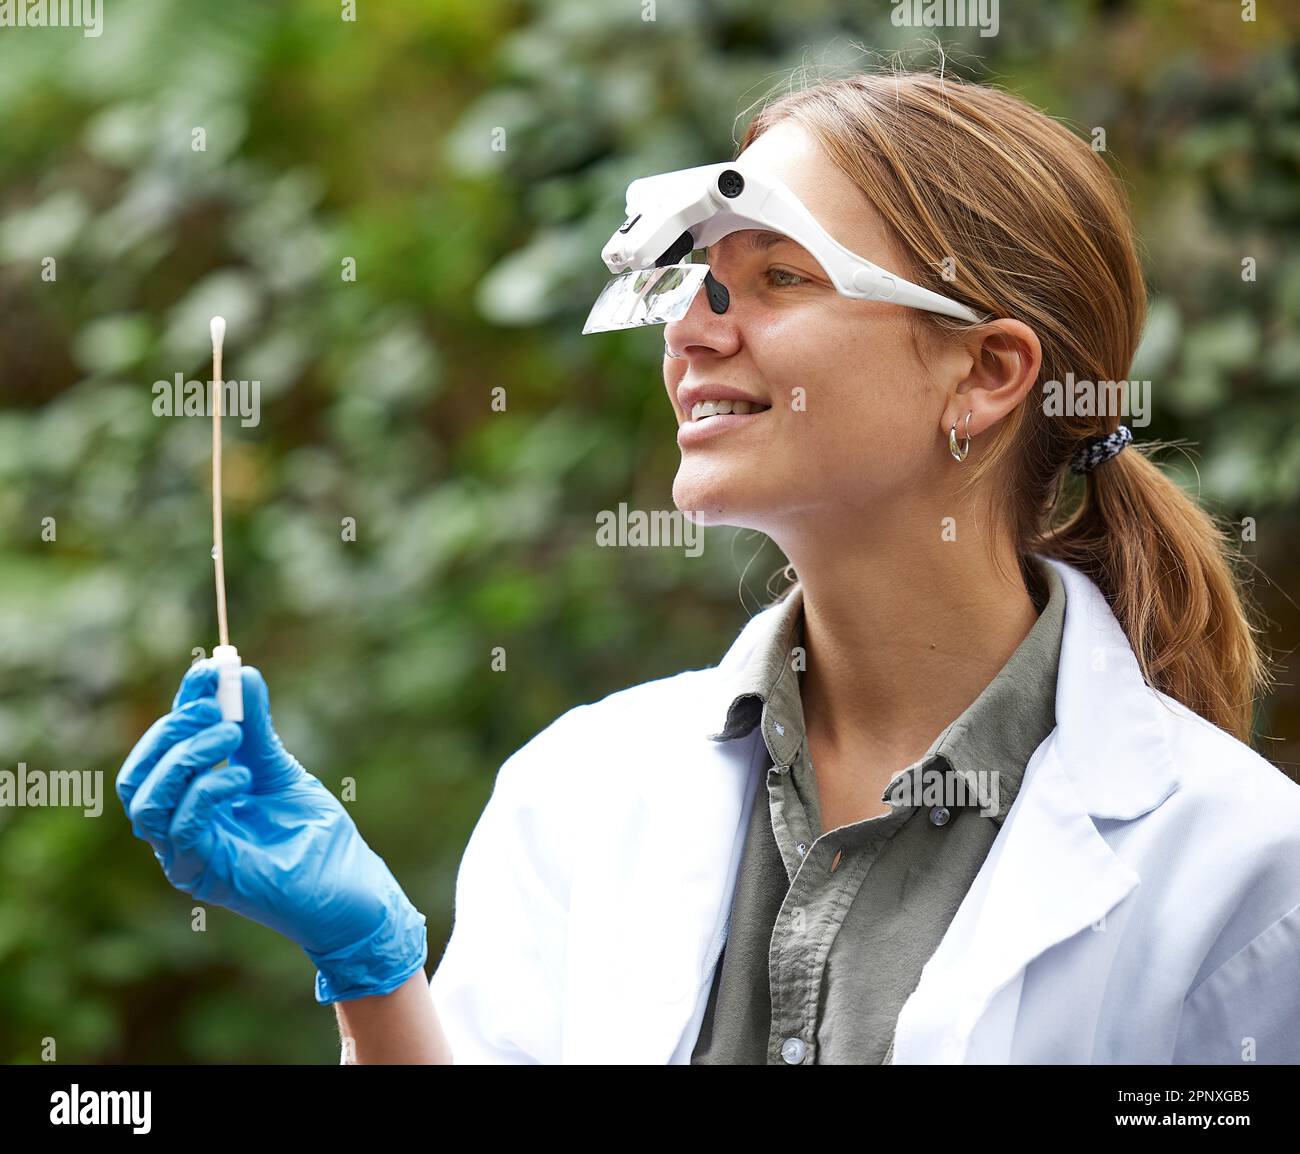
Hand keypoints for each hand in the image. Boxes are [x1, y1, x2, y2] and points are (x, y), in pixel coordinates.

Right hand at [116, 658, 426, 1002]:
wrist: (348, 886)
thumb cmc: (313, 832)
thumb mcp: (278, 768)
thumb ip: (255, 727)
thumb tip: (242, 671)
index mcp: (191, 798)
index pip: (164, 746)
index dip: (182, 704)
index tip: (212, 669)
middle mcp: (178, 825)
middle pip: (139, 773)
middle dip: (172, 730)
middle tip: (218, 706)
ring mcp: (185, 853)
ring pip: (146, 799)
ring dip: (185, 755)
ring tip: (232, 734)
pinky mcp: (202, 873)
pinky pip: (179, 827)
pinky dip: (206, 790)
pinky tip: (242, 776)